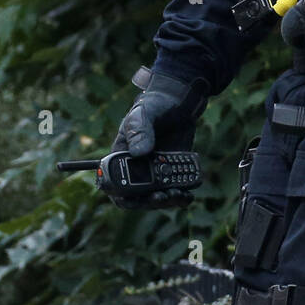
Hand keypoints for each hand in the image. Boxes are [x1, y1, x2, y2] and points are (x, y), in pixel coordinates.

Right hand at [110, 70, 208, 209]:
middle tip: (161, 197)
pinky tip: (187, 195)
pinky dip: (181, 195)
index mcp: (121, 158)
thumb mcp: (143, 114)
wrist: (178, 103)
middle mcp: (138, 170)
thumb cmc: (153, 106)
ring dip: (167, 201)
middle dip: (149, 201)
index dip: (124, 197)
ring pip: (158, 196)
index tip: (135, 198)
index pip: (116, 186)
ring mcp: (156, 172)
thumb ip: (139, 131)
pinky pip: (176, 189)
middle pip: (139, 197)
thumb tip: (139, 153)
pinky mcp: (174, 171)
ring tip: (177, 195)